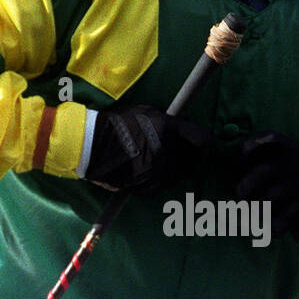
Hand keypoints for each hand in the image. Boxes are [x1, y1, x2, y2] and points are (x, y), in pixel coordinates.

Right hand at [86, 105, 211, 190]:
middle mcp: (167, 153)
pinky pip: (162, 184)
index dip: (206, 143)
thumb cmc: (118, 124)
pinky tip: (146, 169)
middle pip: (194, 160)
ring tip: (160, 160)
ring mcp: (157, 172)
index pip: (202, 139)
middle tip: (184, 153)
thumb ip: (169, 120)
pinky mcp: (148, 187)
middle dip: (191, 157)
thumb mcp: (146, 112)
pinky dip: (159, 179)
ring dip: (175, 169)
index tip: (205, 145)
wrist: (92, 146)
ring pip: (178, 174)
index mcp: (168, 130)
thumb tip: (184, 126)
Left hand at [234, 131, 298, 239]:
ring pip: (275, 195)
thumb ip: (262, 171)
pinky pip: (291, 213)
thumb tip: (234, 177)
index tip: (240, 162)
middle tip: (242, 199)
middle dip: (247, 187)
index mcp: (293, 149)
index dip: (251, 148)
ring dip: (260, 211)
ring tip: (255, 220)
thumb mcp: (284, 175)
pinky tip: (273, 232)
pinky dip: (277, 225)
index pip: (272, 138)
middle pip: (267, 170)